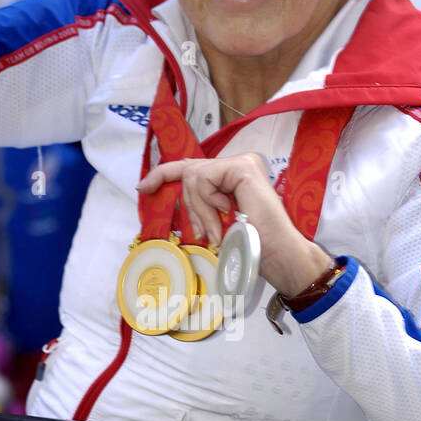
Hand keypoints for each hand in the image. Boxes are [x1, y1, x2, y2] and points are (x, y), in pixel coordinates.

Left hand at [138, 152, 332, 296]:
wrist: (278, 256)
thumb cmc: (252, 245)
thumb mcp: (218, 222)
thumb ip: (202, 204)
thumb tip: (173, 193)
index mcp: (234, 175)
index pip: (192, 167)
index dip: (163, 174)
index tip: (142, 187)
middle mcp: (239, 164)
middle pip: (189, 172)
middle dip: (190, 205)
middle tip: (205, 232)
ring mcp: (242, 163)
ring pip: (194, 176)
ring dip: (200, 210)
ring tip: (218, 230)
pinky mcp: (241, 168)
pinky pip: (203, 179)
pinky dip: (206, 203)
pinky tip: (226, 215)